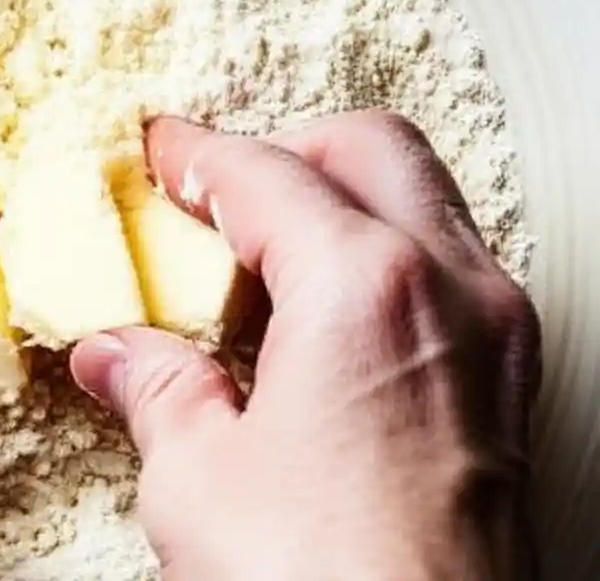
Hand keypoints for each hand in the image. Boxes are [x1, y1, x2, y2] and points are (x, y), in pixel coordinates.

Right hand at [71, 113, 539, 579]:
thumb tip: (119, 354)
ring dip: (343, 201)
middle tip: (214, 191)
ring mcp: (495, 339)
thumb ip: (156, 389)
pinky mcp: (509, 392)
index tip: (162, 153)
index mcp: (362, 287)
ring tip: (263, 254)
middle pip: (370, 150)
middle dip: (284, 151)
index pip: (265, 174)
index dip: (197, 155)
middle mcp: (450, 292)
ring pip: (423, 202)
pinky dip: (385, 260)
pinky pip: (449, 273)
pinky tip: (322, 322)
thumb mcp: (197, 478)